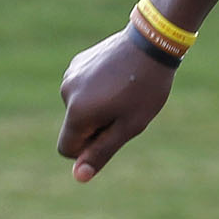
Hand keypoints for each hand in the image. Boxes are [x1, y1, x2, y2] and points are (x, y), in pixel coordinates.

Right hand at [56, 29, 175, 181]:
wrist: (152, 42)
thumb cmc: (145, 89)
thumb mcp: (128, 127)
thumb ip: (101, 152)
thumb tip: (79, 176)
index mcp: (77, 112)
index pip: (67, 149)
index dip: (89, 149)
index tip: (113, 133)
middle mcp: (66, 92)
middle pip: (74, 127)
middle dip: (95, 126)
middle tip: (125, 109)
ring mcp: (70, 74)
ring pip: (79, 107)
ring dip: (97, 108)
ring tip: (123, 91)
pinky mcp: (78, 62)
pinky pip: (82, 89)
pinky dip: (96, 90)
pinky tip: (119, 77)